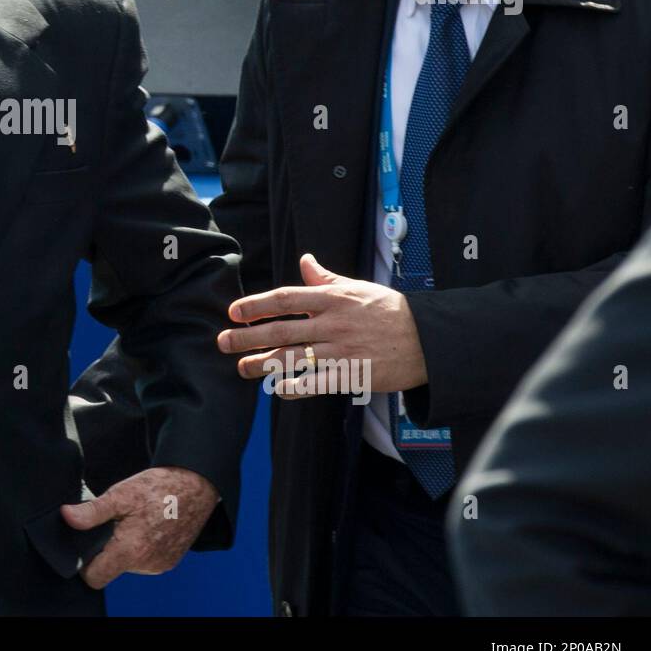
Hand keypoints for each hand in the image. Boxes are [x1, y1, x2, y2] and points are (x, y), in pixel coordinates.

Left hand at [60, 466, 217, 588]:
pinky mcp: (169, 561)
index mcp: (131, 550)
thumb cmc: (160, 488)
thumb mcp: (121, 494)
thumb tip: (67, 517)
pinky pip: (145, 561)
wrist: (196, 486)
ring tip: (135, 521)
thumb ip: (92, 511)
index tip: (86, 544)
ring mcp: (160, 565)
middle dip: (107, 548)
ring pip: (128, 564)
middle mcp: (146, 564)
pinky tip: (148, 526)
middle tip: (115, 522)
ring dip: (125, 547)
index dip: (85, 563)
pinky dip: (141, 547)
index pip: (95, 577)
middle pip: (111, 568)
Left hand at [218, 252, 425, 396]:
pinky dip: (297, 387)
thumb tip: (304, 261)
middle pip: (282, 330)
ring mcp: (343, 350)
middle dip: (248, 337)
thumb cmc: (389, 310)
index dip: (257, 305)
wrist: (428, 338)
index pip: (286, 299)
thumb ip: (327, 278)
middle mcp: (333, 323)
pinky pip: (319, 383)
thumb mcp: (357, 288)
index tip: (234, 312)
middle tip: (223, 342)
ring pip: (294, 358)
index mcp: (333, 299)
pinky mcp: (354, 374)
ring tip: (241, 367)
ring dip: (263, 364)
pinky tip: (276, 390)